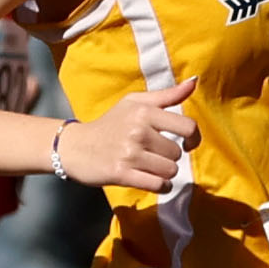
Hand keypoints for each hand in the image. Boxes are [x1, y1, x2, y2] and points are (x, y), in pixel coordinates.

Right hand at [56, 75, 196, 190]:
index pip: (188, 127)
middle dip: (169, 157)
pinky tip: (151, 180)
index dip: (194, 139)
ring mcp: (129, 153)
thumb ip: (167, 95)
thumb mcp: (134, 103)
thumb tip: (194, 81)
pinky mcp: (122, 174)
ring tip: (149, 166)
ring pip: (170, 171)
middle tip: (152, 154)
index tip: (187, 144)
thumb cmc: (109, 124)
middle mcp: (138, 131)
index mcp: (144, 111)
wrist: (74, 146)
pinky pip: (158, 185)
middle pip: (177, 154)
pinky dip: (160, 186)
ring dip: (164, 173)